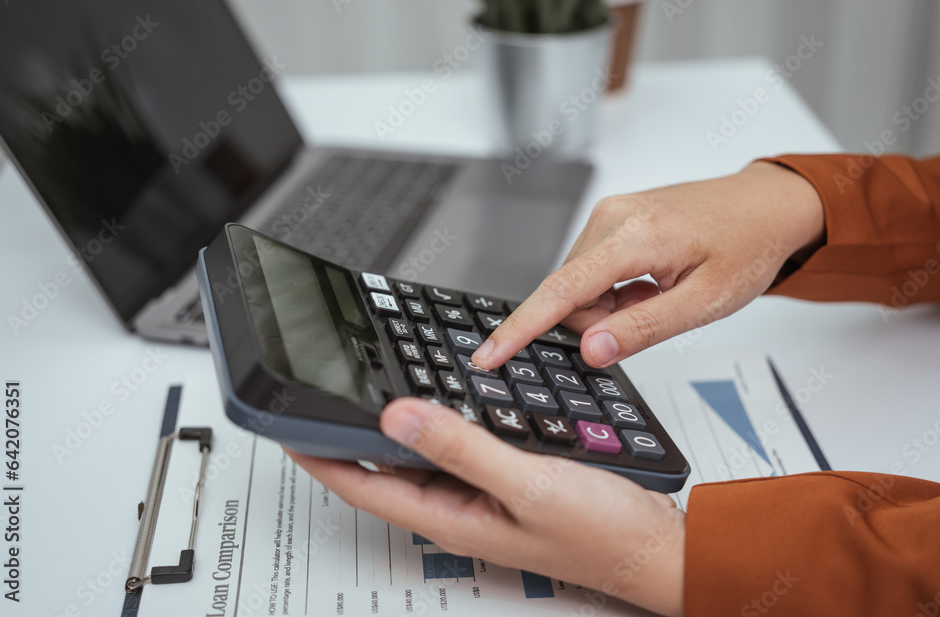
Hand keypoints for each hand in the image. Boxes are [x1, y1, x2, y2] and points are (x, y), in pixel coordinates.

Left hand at [287, 398, 685, 616]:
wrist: (653, 547)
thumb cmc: (601, 531)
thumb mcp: (528, 484)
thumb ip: (462, 448)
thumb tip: (399, 416)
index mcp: (450, 516)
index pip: (361, 486)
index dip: (318, 453)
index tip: (286, 422)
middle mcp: (456, 509)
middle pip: (381, 472)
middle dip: (344, 436)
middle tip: (315, 397)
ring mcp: (478, 497)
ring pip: (416, 457)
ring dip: (387, 428)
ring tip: (359, 393)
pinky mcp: (500, 482)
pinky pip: (453, 449)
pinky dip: (434, 425)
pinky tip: (434, 403)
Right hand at [471, 162, 825, 369]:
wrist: (766, 206)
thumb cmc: (746, 246)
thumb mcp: (706, 301)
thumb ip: (645, 327)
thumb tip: (592, 349)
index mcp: (633, 236)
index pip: (561, 291)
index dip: (521, 329)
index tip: (489, 356)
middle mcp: (612, 216)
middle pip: (568, 293)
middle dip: (599, 321)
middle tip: (654, 314)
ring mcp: (610, 214)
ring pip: (579, 285)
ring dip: (609, 306)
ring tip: (659, 295)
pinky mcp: (612, 218)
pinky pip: (592, 270)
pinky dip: (614, 290)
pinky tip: (651, 283)